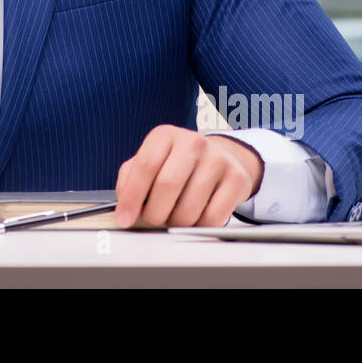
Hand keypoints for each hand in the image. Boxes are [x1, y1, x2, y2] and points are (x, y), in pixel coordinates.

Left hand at [114, 125, 262, 227]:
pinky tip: (196, 217)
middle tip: (154, 219)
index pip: (145, 166)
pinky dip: (198, 226)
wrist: (222, 158)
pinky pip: (212, 218)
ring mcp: (217, 159)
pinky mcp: (237, 179)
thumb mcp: (151, 161)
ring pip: (189, 207)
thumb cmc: (178, 164)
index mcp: (165, 135)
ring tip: (175, 215)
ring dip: (176, 222)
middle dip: (155, 213)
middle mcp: (193, 142)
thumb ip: (130, 179)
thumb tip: (124, 207)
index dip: (131, 197)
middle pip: (167, 186)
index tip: (124, 218)